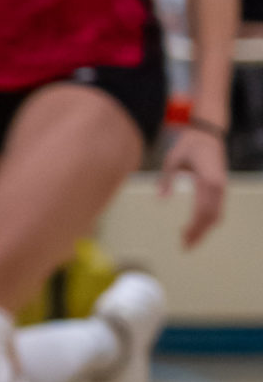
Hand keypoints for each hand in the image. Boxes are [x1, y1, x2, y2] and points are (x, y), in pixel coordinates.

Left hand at [161, 122, 228, 247]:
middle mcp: (218, 185)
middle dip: (199, 233)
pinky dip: (208, 221)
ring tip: (188, 242)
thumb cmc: (188, 146)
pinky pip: (217, 208)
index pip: (203, 209)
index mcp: (208, 179)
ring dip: (204, 230)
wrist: (206, 134)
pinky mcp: (220, 187)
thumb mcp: (172, 160)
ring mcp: (221, 186)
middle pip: (211, 216)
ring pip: (217, 214)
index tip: (183, 238)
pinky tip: (196, 229)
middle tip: (184, 247)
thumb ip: (166, 179)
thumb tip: (160, 199)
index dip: (195, 227)